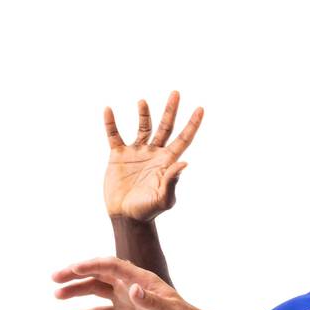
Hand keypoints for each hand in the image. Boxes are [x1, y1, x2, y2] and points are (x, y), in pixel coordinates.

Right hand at [53, 256, 203, 309]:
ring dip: (76, 291)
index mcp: (140, 278)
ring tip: (57, 294)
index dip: (92, 266)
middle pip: (99, 274)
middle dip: (77, 274)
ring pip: (95, 290)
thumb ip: (151, 300)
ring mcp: (125, 299)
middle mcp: (130, 284)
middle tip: (55, 278)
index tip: (73, 269)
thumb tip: (132, 289)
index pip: (112, 266)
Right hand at [103, 91, 202, 220]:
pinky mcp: (118, 155)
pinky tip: (109, 110)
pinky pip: (114, 135)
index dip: (192, 124)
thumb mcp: (164, 198)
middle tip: (176, 92)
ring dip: (143, 114)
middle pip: (165, 127)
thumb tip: (184, 163)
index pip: (183, 138)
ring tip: (142, 101)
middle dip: (171, 110)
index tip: (201, 108)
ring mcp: (137, 153)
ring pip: (142, 128)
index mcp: (168, 161)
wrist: (126, 217)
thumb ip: (173, 181)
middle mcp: (154, 153)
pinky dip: (111, 123)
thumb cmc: (148, 210)